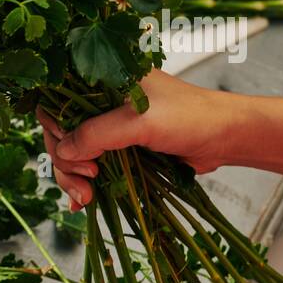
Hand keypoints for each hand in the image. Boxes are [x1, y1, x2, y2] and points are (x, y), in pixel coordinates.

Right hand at [37, 70, 231, 210]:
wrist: (226, 137)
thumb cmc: (191, 117)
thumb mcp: (140, 122)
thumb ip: (98, 133)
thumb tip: (62, 151)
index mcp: (102, 80)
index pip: (56, 100)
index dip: (56, 128)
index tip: (75, 151)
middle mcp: (101, 100)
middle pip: (59, 131)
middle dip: (65, 159)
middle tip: (87, 178)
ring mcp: (109, 126)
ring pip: (71, 152)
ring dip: (71, 177)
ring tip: (87, 197)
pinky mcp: (118, 148)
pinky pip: (88, 166)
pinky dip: (82, 184)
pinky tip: (83, 202)